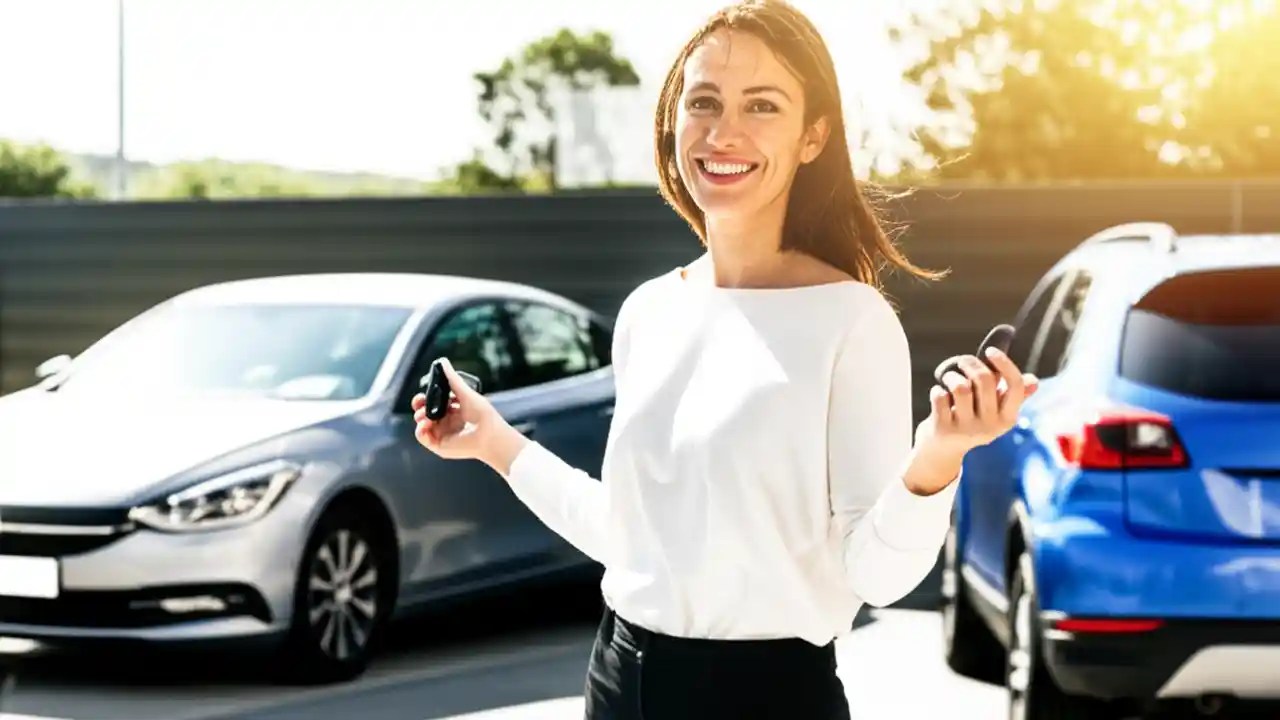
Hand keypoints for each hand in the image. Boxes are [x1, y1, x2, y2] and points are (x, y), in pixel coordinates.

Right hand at [412, 357, 510, 464]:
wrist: (490, 435)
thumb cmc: (483, 414)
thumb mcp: (465, 393)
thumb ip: (452, 379)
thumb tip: (442, 361)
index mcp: (454, 409)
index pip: (435, 401)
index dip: (426, 397)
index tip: (423, 392)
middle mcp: (447, 422)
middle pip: (426, 412)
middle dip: (419, 405)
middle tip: (419, 402)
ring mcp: (443, 434)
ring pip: (422, 424)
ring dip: (420, 417)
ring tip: (425, 414)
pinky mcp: (440, 445)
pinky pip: (423, 437)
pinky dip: (420, 430)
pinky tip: (425, 423)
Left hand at [915, 346, 1039, 462]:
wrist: (942, 451)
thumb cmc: (971, 421)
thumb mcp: (994, 412)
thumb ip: (1011, 395)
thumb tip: (1033, 381)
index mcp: (1008, 418)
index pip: (1015, 386)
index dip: (1004, 363)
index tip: (990, 351)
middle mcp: (990, 426)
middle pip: (984, 380)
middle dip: (971, 363)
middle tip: (962, 362)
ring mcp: (967, 429)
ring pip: (961, 387)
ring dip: (951, 376)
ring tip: (948, 378)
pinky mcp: (944, 430)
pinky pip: (940, 397)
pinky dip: (936, 390)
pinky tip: (938, 394)